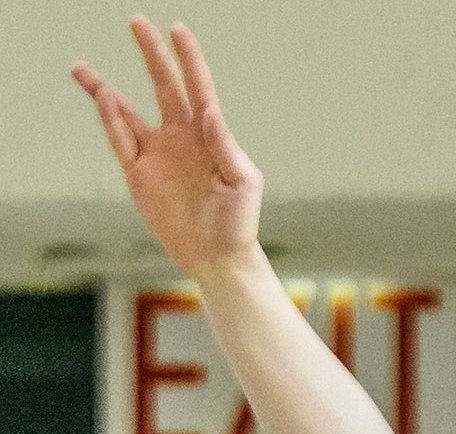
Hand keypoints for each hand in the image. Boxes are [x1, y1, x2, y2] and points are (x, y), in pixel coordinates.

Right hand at [73, 18, 262, 277]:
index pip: (198, 87)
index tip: (177, 30)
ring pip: (126, 112)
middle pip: (162, 86)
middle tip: (137, 22)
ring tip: (82, 68)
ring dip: (104, 90)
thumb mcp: (242, 182)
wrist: (218, 257)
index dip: (188, 59)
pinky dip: (109, 119)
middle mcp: (182, 137)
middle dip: (150, 54)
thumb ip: (226, 147)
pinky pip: (119, 141)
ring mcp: (158, 154)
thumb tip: (211, 113)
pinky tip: (101, 98)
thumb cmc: (239, 221)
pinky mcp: (139, 175)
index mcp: (211, 135)